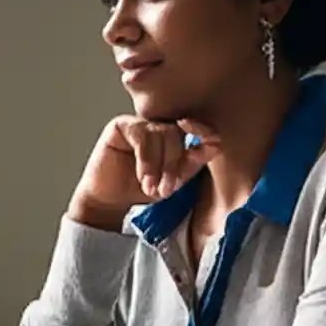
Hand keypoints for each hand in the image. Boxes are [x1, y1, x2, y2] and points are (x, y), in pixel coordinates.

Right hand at [67, 116, 220, 230]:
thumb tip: (215, 144)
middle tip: (166, 189)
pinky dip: (146, 159)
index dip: (204, 130)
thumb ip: (193, 162)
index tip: (210, 143)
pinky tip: (141, 176)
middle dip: (174, 163)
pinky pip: (142, 135)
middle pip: (178, 133)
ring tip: (150, 187)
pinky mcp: (121, 125)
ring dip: (159, 165)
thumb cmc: (140, 190)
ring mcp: (140, 123)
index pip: (196, 125)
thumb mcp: (174, 180)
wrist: (110, 202)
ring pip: (161, 133)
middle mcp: (158, 126)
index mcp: (174, 136)